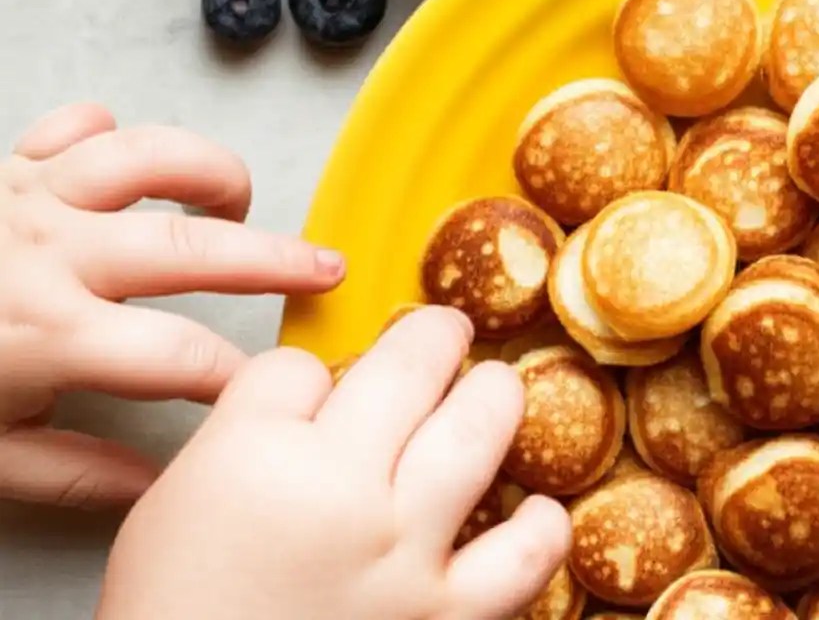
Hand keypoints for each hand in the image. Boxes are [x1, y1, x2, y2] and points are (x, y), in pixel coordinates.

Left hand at [0, 103, 343, 507]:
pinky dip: (107, 129)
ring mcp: (29, 197)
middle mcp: (54, 255)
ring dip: (208, 172)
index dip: (246, 377)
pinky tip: (126, 151)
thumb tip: (161, 485)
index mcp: (52, 335)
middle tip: (328, 266)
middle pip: (196, 248)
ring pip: (149, 160)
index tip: (283, 389)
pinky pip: (73, 125)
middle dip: (277, 259)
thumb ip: (76, 473)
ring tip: (241, 196)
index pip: (184, 358)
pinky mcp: (6, 163)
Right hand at [97, 307, 571, 619]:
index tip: (325, 384)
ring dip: (496, 394)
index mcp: (254, 458)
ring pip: (477, 432)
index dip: (314, 367)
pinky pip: (521, 558)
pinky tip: (539, 510)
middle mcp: (339, 493)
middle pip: (407, 367)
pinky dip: (540, 528)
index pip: (300, 364)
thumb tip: (318, 390)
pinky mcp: (444, 617)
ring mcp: (402, 554)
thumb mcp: (173, 506)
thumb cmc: (176, 614)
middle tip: (445, 331)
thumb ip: (243, 434)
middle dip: (433, 334)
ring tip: (498, 386)